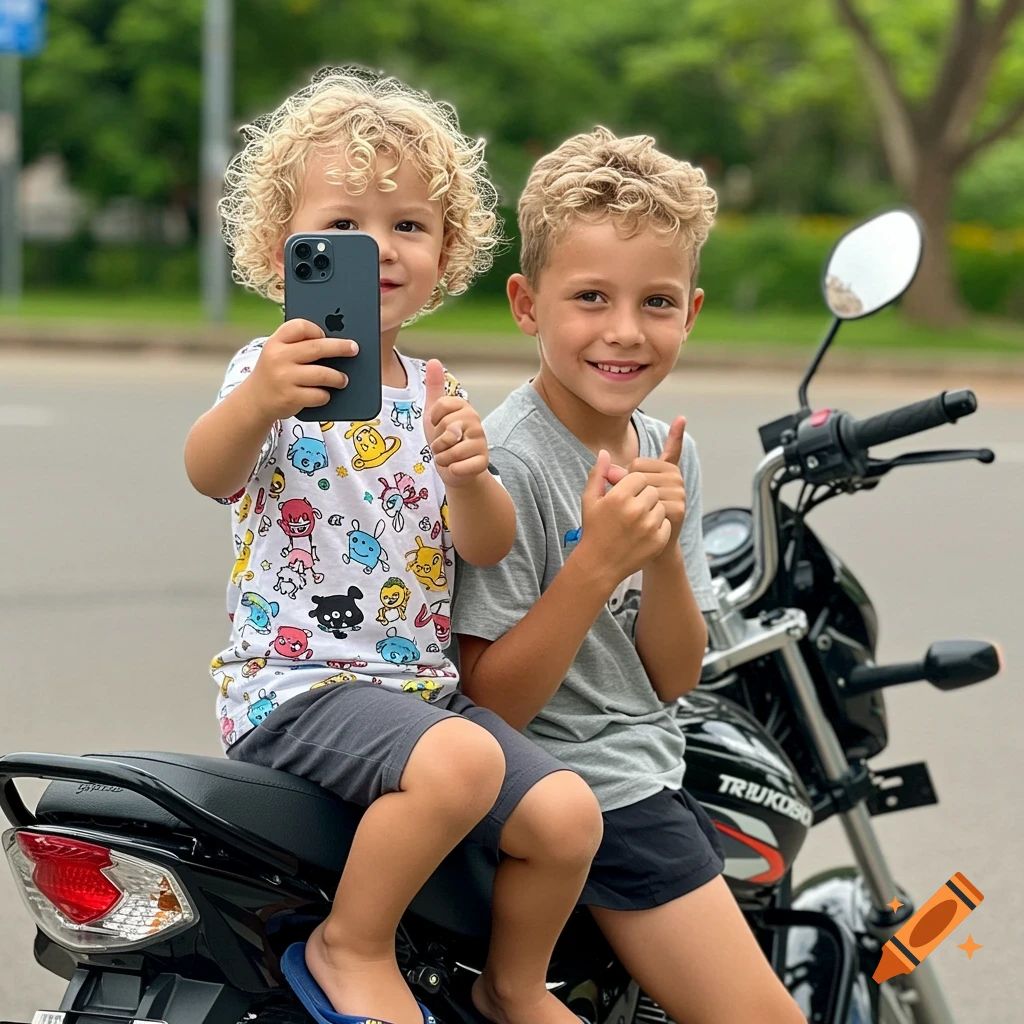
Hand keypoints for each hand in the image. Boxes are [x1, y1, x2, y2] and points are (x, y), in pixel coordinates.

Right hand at [246, 318, 357, 421]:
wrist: (255, 400)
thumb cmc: (275, 372)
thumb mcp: (278, 352)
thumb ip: (298, 345)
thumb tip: (336, 341)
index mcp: (276, 342)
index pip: (300, 326)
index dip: (317, 330)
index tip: (326, 335)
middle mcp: (278, 357)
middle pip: (317, 348)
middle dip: (340, 348)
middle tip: (354, 349)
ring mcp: (283, 378)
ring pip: (322, 374)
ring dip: (337, 377)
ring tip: (343, 379)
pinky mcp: (290, 398)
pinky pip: (318, 395)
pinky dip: (326, 395)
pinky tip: (326, 394)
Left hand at [423, 359, 488, 487]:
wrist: (455, 469)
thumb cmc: (445, 440)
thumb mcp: (434, 413)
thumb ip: (435, 387)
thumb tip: (434, 361)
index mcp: (464, 407)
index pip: (440, 407)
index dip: (433, 419)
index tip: (437, 425)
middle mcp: (475, 421)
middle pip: (445, 428)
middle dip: (437, 442)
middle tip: (443, 444)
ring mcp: (481, 442)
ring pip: (450, 450)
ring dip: (442, 458)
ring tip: (448, 456)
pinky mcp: (483, 462)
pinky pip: (459, 466)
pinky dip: (452, 470)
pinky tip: (457, 468)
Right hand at [576, 449, 670, 586]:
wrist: (599, 565)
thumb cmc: (594, 530)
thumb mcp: (589, 500)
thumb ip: (598, 474)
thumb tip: (605, 452)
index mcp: (618, 497)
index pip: (639, 476)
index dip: (633, 484)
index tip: (625, 495)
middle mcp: (635, 510)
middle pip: (651, 490)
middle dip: (643, 496)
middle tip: (631, 510)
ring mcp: (649, 526)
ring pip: (660, 505)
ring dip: (651, 511)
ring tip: (636, 522)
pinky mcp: (658, 540)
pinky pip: (665, 522)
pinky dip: (657, 526)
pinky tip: (642, 533)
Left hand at [628, 416, 687, 551]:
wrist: (644, 544)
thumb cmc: (634, 513)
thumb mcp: (628, 489)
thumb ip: (619, 470)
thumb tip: (604, 456)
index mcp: (667, 466)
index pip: (637, 464)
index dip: (626, 480)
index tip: (631, 492)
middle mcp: (676, 477)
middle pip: (640, 478)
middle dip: (631, 493)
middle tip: (634, 508)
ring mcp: (679, 494)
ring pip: (645, 493)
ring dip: (636, 506)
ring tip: (638, 517)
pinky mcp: (677, 511)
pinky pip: (651, 508)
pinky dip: (643, 517)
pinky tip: (643, 525)